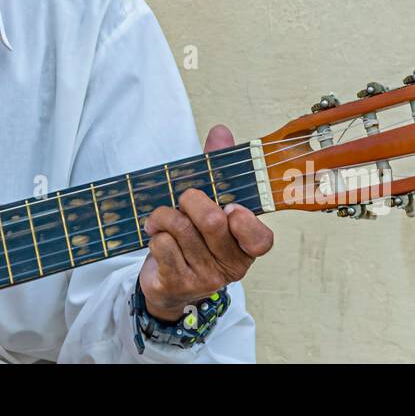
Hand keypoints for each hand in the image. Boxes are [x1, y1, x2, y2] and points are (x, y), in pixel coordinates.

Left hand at [138, 124, 274, 320]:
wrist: (167, 281)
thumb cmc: (193, 236)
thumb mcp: (208, 203)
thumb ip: (218, 168)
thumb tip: (221, 132)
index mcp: (246, 245)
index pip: (260, 239)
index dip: (246, 222)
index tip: (231, 208)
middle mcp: (231, 265)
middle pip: (211, 222)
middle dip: (190, 199)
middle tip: (182, 199)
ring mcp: (205, 278)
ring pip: (181, 229)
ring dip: (164, 214)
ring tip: (162, 217)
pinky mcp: (177, 284)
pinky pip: (162, 246)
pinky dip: (154, 233)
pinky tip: (156, 236)